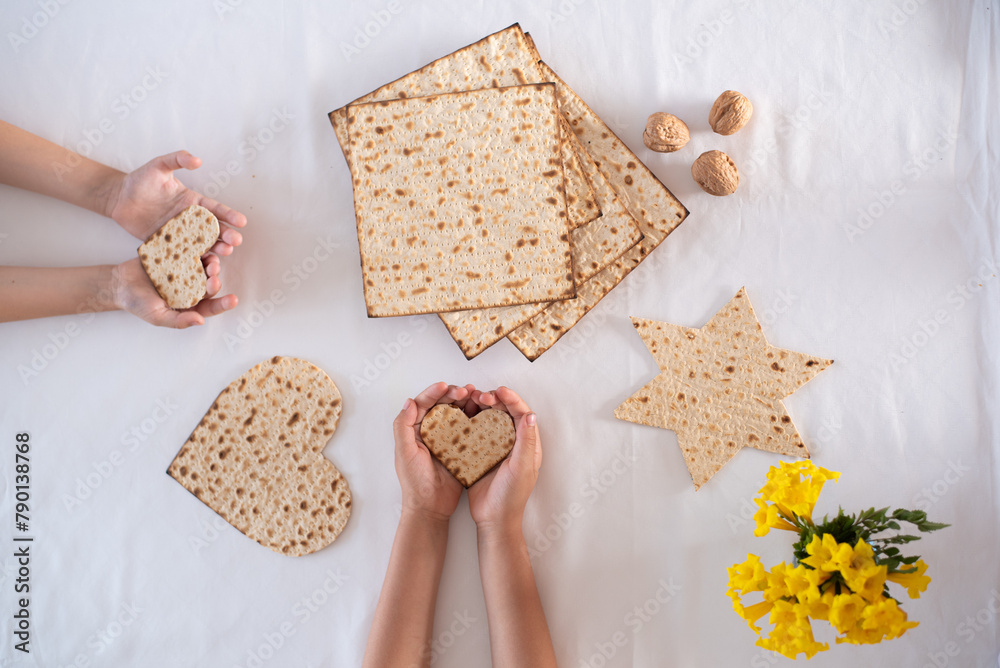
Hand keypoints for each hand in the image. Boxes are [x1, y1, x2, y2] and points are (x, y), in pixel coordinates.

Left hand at [106, 150, 245, 255]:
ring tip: (225, 252)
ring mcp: (180, 234)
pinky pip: (183, 254)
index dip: (229, 215)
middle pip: (214, 229)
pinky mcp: (168, 245)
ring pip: (203, 244)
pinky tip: (203, 265)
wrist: (119, 199)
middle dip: (227, 235)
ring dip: (216, 249)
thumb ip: (177, 159)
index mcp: (192, 202)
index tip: (242, 221)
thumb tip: (197, 160)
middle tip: (236, 241)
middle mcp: (190, 220)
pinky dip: (194, 260)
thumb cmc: (140, 180)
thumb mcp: (158, 166)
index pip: (215, 209)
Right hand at [110, 257, 236, 327]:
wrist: (119, 283)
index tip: (233, 300)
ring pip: (204, 267)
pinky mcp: (178, 257)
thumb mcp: (157, 316)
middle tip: (214, 277)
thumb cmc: (138, 304)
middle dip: (215, 281)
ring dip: (210, 264)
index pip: (211, 306)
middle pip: (210, 284)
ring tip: (210, 262)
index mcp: (190, 304)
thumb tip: (201, 321)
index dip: (223, 303)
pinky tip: (201, 245)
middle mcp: (192, 287)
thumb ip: (179, 321)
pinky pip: (190, 252)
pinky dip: (197, 249)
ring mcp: (186, 271)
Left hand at [392, 382, 476, 522]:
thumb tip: (409, 401)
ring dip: (467, 402)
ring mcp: (447, 439)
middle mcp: (431, 431)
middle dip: (453, 394)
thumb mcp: (404, 453)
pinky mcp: (461, 448)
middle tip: (466, 390)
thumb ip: (403, 427)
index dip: (434, 392)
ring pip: (457, 414)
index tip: (445, 386)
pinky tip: (484, 412)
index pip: (424, 404)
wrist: (431, 507)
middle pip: (442, 405)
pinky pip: (469, 429)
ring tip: (477, 395)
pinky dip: (476, 418)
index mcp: (415, 429)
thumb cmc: (414, 482)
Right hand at [466, 386, 540, 534]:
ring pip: (490, 420)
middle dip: (495, 400)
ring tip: (471, 400)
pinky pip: (476, 432)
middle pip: (506, 413)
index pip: (522, 415)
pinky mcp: (480, 455)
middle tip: (482, 396)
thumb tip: (531, 414)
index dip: (512, 400)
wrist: (493, 520)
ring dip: (482, 408)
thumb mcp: (522, 468)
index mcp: (528, 445)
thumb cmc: (511, 497)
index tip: (499, 391)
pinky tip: (462, 416)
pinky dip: (470, 421)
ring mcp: (496, 448)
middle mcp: (512, 444)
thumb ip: (526, 442)